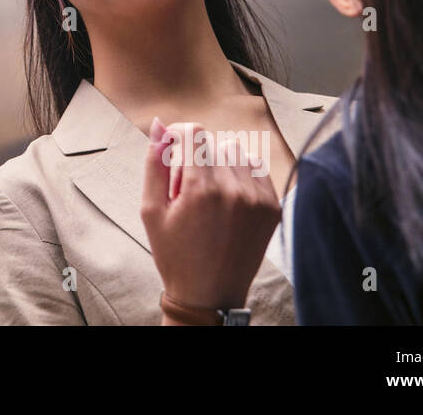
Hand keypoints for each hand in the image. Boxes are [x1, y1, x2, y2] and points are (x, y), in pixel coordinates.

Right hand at [140, 118, 279, 314]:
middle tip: (186, 187)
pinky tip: (228, 198)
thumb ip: (154, 164)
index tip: (171, 149)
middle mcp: (233, 190)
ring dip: (219, 163)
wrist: (209, 295)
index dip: (178, 135)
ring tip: (208, 193)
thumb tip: (160, 126)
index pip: (193, 132)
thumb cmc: (175, 254)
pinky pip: (256, 168)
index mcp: (200, 190)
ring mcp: (257, 199)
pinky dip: (240, 175)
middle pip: (212, 142)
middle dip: (195, 156)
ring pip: (235, 151)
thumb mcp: (151, 211)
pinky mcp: (271, 207)